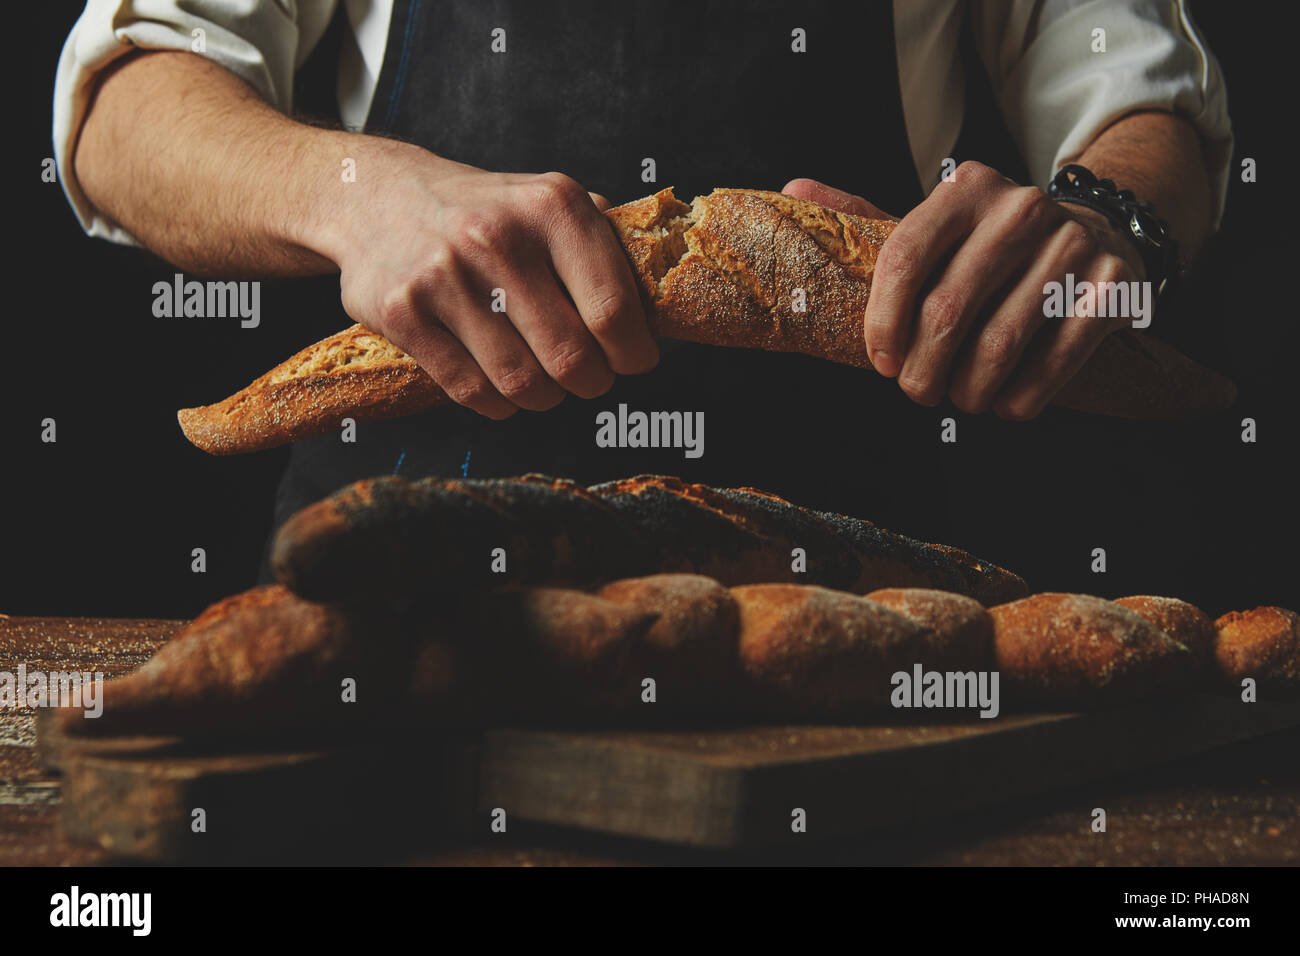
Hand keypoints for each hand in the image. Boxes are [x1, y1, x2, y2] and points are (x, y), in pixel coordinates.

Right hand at [328, 143, 656, 418]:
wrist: (376, 197)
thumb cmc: (486, 213)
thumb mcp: (549, 202)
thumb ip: (606, 245)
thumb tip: (662, 307)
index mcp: (552, 206)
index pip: (614, 310)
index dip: (633, 354)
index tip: (633, 362)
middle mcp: (497, 236)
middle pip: (571, 358)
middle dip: (591, 383)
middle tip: (588, 379)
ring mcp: (444, 275)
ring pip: (521, 383)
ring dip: (544, 399)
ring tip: (545, 384)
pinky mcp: (402, 312)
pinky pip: (469, 391)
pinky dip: (496, 404)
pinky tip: (501, 388)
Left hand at [784, 164, 1144, 418]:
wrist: (1095, 233)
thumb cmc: (988, 246)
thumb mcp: (934, 226)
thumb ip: (867, 216)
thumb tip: (792, 187)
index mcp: (965, 189)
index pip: (904, 257)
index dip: (883, 322)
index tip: (880, 362)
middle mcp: (1021, 208)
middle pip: (948, 311)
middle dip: (922, 371)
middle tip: (918, 393)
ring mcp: (1072, 244)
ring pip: (999, 345)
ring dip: (970, 391)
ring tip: (961, 400)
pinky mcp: (1111, 286)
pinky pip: (1054, 363)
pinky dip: (1021, 398)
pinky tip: (1007, 404)